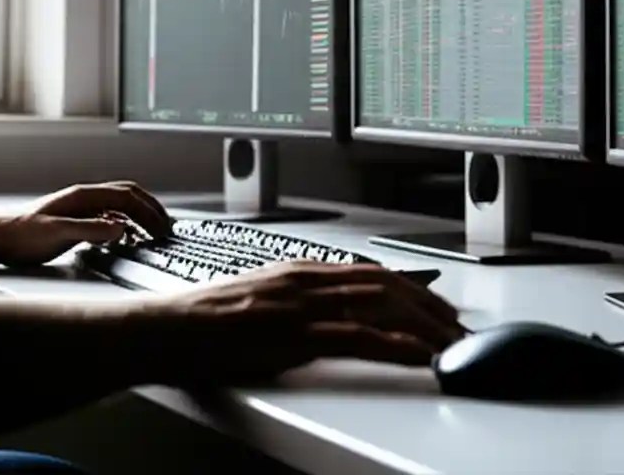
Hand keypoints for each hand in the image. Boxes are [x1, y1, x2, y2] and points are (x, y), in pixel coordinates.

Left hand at [0, 181, 171, 266]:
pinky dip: (127, 226)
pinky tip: (129, 237)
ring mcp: (82, 210)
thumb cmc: (19, 234)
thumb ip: (89, 229)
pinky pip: (110, 218)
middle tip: (166, 226)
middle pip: (128, 195)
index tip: (160, 227)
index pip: (126, 196)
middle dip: (151, 209)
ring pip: (121, 206)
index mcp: (83, 196)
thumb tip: (120, 228)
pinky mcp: (78, 222)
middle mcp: (85, 199)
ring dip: (141, 216)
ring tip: (155, 231)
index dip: (147, 211)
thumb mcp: (56, 233)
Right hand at [143, 261, 465, 385]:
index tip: (436, 303)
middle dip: (428, 304)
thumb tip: (326, 316)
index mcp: (300, 270)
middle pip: (385, 284)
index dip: (411, 286)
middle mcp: (306, 280)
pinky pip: (356, 336)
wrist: (167, 329)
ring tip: (450, 340)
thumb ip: (296, 302)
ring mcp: (302, 305)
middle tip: (457, 325)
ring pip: (380, 305)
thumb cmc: (205, 321)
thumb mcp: (260, 300)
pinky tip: (416, 352)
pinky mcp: (294, 333)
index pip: (370, 272)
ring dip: (423, 324)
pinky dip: (393, 343)